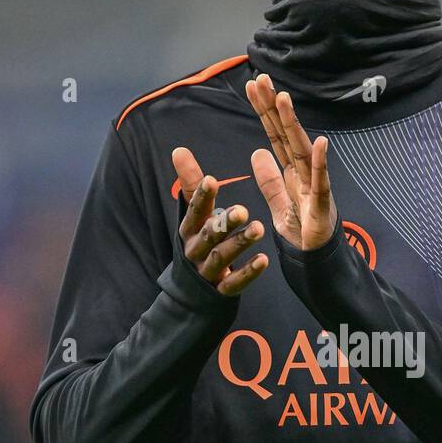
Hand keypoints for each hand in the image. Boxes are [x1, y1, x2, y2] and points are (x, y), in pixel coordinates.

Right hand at [172, 146, 267, 295]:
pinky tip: (263, 260)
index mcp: (188, 230)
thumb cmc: (197, 243)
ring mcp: (207, 272)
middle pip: (208, 236)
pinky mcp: (221, 291)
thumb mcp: (194, 216)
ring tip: (258, 228)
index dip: (201, 197)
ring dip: (239, 243)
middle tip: (243, 210)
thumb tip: (178, 149)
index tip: (212, 180)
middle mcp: (195, 250)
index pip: (194, 211)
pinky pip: (234, 283)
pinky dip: (248, 273)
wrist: (191, 292)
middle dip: (224, 223)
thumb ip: (191, 185)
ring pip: (222, 257)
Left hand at [245, 74, 336, 250]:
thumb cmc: (302, 232)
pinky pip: (321, 182)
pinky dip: (320, 163)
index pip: (275, 135)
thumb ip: (268, 179)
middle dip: (274, 108)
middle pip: (286, 135)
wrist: (315, 262)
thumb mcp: (277, 203)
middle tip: (262, 80)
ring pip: (301, 151)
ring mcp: (314, 186)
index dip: (264, 112)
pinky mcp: (321, 206)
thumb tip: (256, 152)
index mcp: (291, 171)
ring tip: (283, 100)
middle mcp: (304, 173)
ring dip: (293, 125)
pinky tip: (318, 143)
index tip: (253, 87)